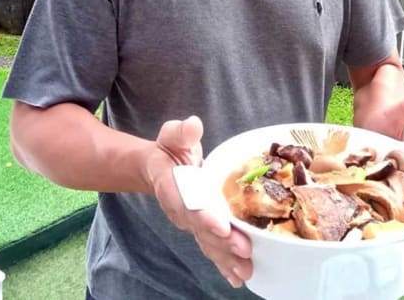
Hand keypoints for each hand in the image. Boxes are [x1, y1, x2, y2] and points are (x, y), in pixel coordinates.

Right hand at [146, 116, 251, 288]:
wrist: (157, 168)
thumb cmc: (170, 149)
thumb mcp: (172, 135)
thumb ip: (180, 132)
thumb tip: (191, 125)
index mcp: (173, 186)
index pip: (189, 203)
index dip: (204, 215)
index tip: (222, 225)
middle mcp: (181, 210)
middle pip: (202, 229)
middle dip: (223, 242)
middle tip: (245, 251)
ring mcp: (190, 222)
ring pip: (208, 243)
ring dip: (227, 258)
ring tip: (246, 271)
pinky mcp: (200, 228)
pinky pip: (212, 248)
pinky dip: (224, 263)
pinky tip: (239, 277)